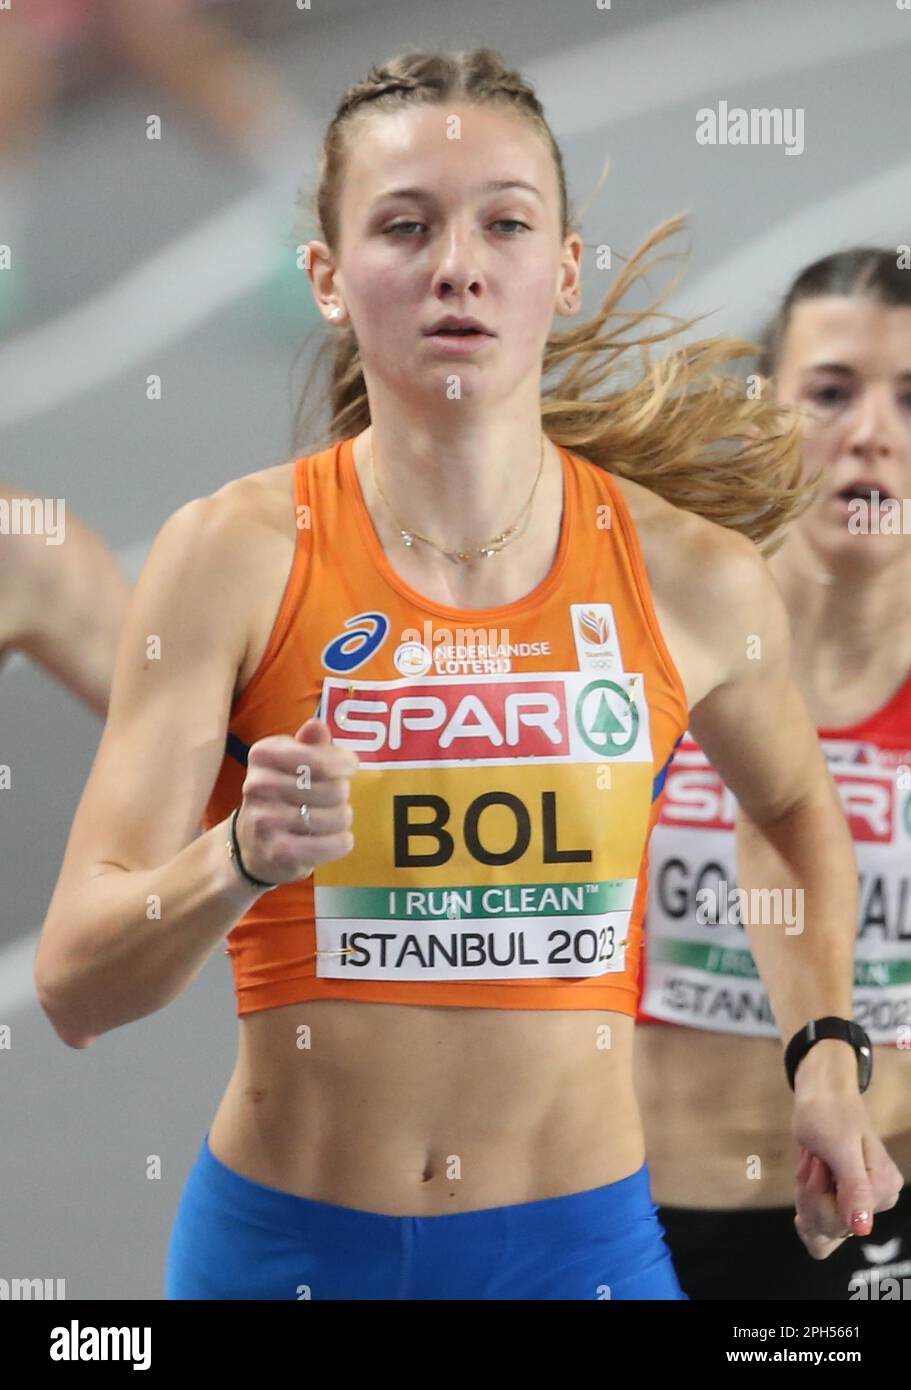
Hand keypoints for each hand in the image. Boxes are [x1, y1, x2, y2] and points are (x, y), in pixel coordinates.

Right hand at [235, 717, 358, 885]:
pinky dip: (340, 843)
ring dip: (342, 821)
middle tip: (330, 801)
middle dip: (341, 796)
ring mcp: (265, 818)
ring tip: (328, 821)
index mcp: (264, 754)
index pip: (323, 758)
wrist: (253, 844)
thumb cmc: (283, 794)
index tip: (347, 770)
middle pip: (335, 789)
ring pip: (337, 817)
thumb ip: (310, 744)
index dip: (345, 765)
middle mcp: (259, 784)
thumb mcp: (293, 762)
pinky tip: (332, 840)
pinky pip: (330, 845)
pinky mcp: (277, 850)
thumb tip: (317, 725)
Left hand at [792, 1074, 902, 1258]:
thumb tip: (863, 1229)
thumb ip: (854, 1188)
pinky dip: (807, 1191)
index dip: (816, 1198)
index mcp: (883, 1189)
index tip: (817, 1165)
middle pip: (830, 1228)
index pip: (841, 1225)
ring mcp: (861, 1197)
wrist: (821, 1090)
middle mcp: (878, 1199)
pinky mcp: (846, 1194)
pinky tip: (810, 1169)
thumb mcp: (839, 1148)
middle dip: (810, 1194)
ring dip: (806, 1190)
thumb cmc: (828, 1112)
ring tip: (812, 1160)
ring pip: (821, 1223)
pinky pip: (819, 1213)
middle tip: (813, 1160)